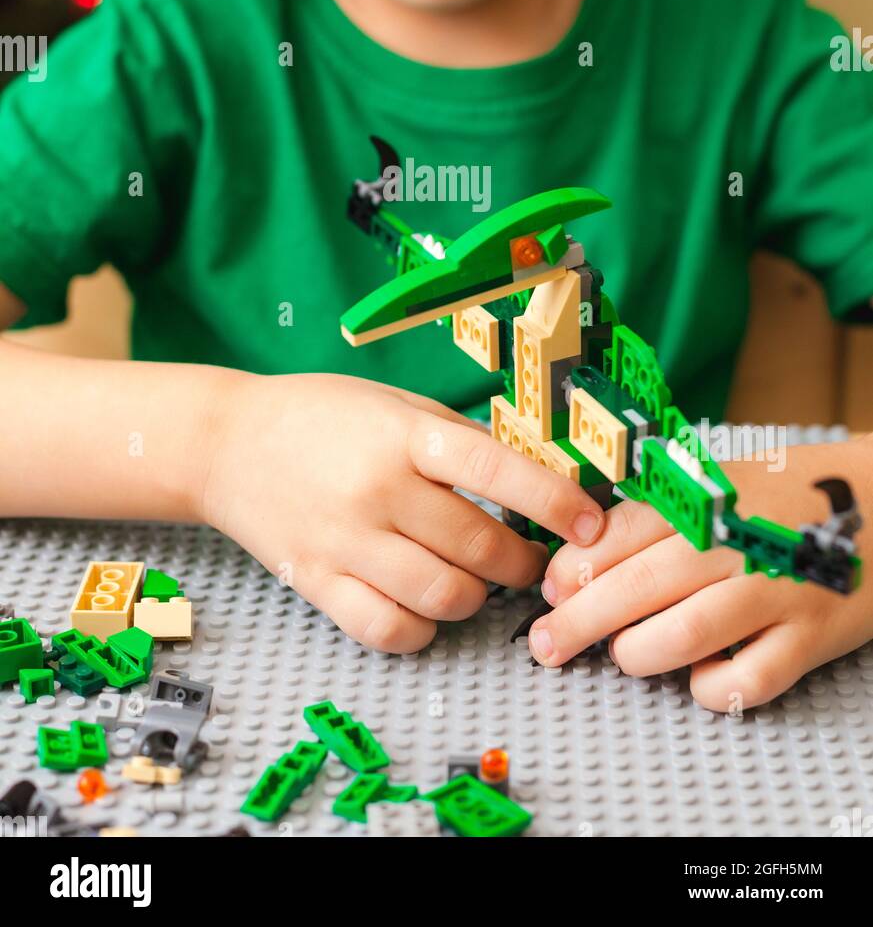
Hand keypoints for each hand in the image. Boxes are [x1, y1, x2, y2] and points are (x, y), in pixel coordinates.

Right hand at [200, 372, 604, 652]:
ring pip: (444, 597)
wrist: (228, 443)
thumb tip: (535, 481)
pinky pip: (390, 630)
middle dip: (522, 563)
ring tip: (476, 580)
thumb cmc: (321, 417)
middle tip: (531, 561)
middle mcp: (378, 490)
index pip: (494, 470)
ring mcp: (345, 542)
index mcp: (403, 436)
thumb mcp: (394, 406)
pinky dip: (422, 628)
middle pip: (479, 547)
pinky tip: (425, 604)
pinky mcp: (318, 583)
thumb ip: (456, 441)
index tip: (590, 523)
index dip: (552, 501)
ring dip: (476, 596)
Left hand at [528, 434, 872, 712]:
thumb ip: (655, 518)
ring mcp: (776, 589)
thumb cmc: (782, 499)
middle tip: (546, 645)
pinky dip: (711, 687)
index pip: (621, 532)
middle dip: (580, 620)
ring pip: (686, 633)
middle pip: (640, 584)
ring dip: (638, 653)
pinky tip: (698, 678)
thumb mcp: (717, 486)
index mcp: (706, 499)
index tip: (547, 593)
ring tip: (624, 656)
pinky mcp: (812, 636)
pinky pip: (750, 679)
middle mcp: (736, 541)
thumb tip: (576, 562)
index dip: (574, 567)